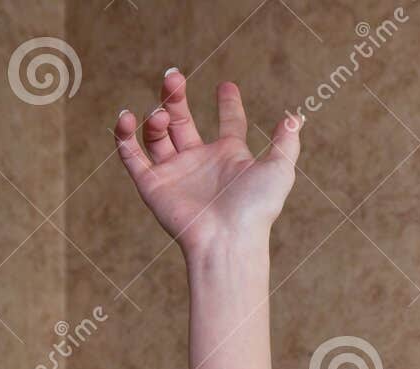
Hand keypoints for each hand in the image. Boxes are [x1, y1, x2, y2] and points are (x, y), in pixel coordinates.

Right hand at [114, 71, 302, 255]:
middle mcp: (201, 163)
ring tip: (162, 115)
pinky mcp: (152, 185)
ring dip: (156, 116)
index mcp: (229, 157)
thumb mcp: (278, 171)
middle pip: (183, 120)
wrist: (227, 241)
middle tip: (175, 78)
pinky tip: (128, 117)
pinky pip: (130, 154)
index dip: (229, 105)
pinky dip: (124, 134)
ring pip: (156, 134)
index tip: (227, 86)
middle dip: (176, 96)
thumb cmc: (255, 210)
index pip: (229, 124)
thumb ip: (286, 143)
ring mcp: (175, 173)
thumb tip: (296, 119)